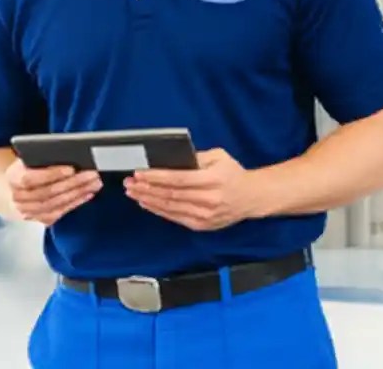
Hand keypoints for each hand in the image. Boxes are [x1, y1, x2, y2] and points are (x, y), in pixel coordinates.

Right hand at [6, 159, 101, 224]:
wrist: (16, 189)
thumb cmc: (27, 168)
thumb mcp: (29, 158)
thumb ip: (42, 157)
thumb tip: (69, 154)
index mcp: (12, 178)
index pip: (30, 179)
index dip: (51, 174)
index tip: (71, 168)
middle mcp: (18, 198)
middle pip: (48, 193)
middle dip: (73, 184)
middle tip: (92, 174)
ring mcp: (28, 212)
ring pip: (56, 204)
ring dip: (78, 193)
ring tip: (94, 183)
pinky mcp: (41, 219)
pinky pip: (60, 212)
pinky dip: (75, 203)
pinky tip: (87, 193)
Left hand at [123, 149, 260, 230]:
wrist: (253, 197)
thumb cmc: (233, 174)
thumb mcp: (219, 157)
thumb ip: (195, 157)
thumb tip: (169, 158)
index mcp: (213, 180)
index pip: (179, 179)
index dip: (156, 177)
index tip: (139, 173)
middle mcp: (209, 199)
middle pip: (171, 195)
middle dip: (147, 188)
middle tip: (130, 183)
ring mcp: (206, 215)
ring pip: (171, 208)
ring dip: (148, 200)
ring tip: (133, 192)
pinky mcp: (202, 225)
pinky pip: (175, 218)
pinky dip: (159, 210)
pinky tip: (146, 203)